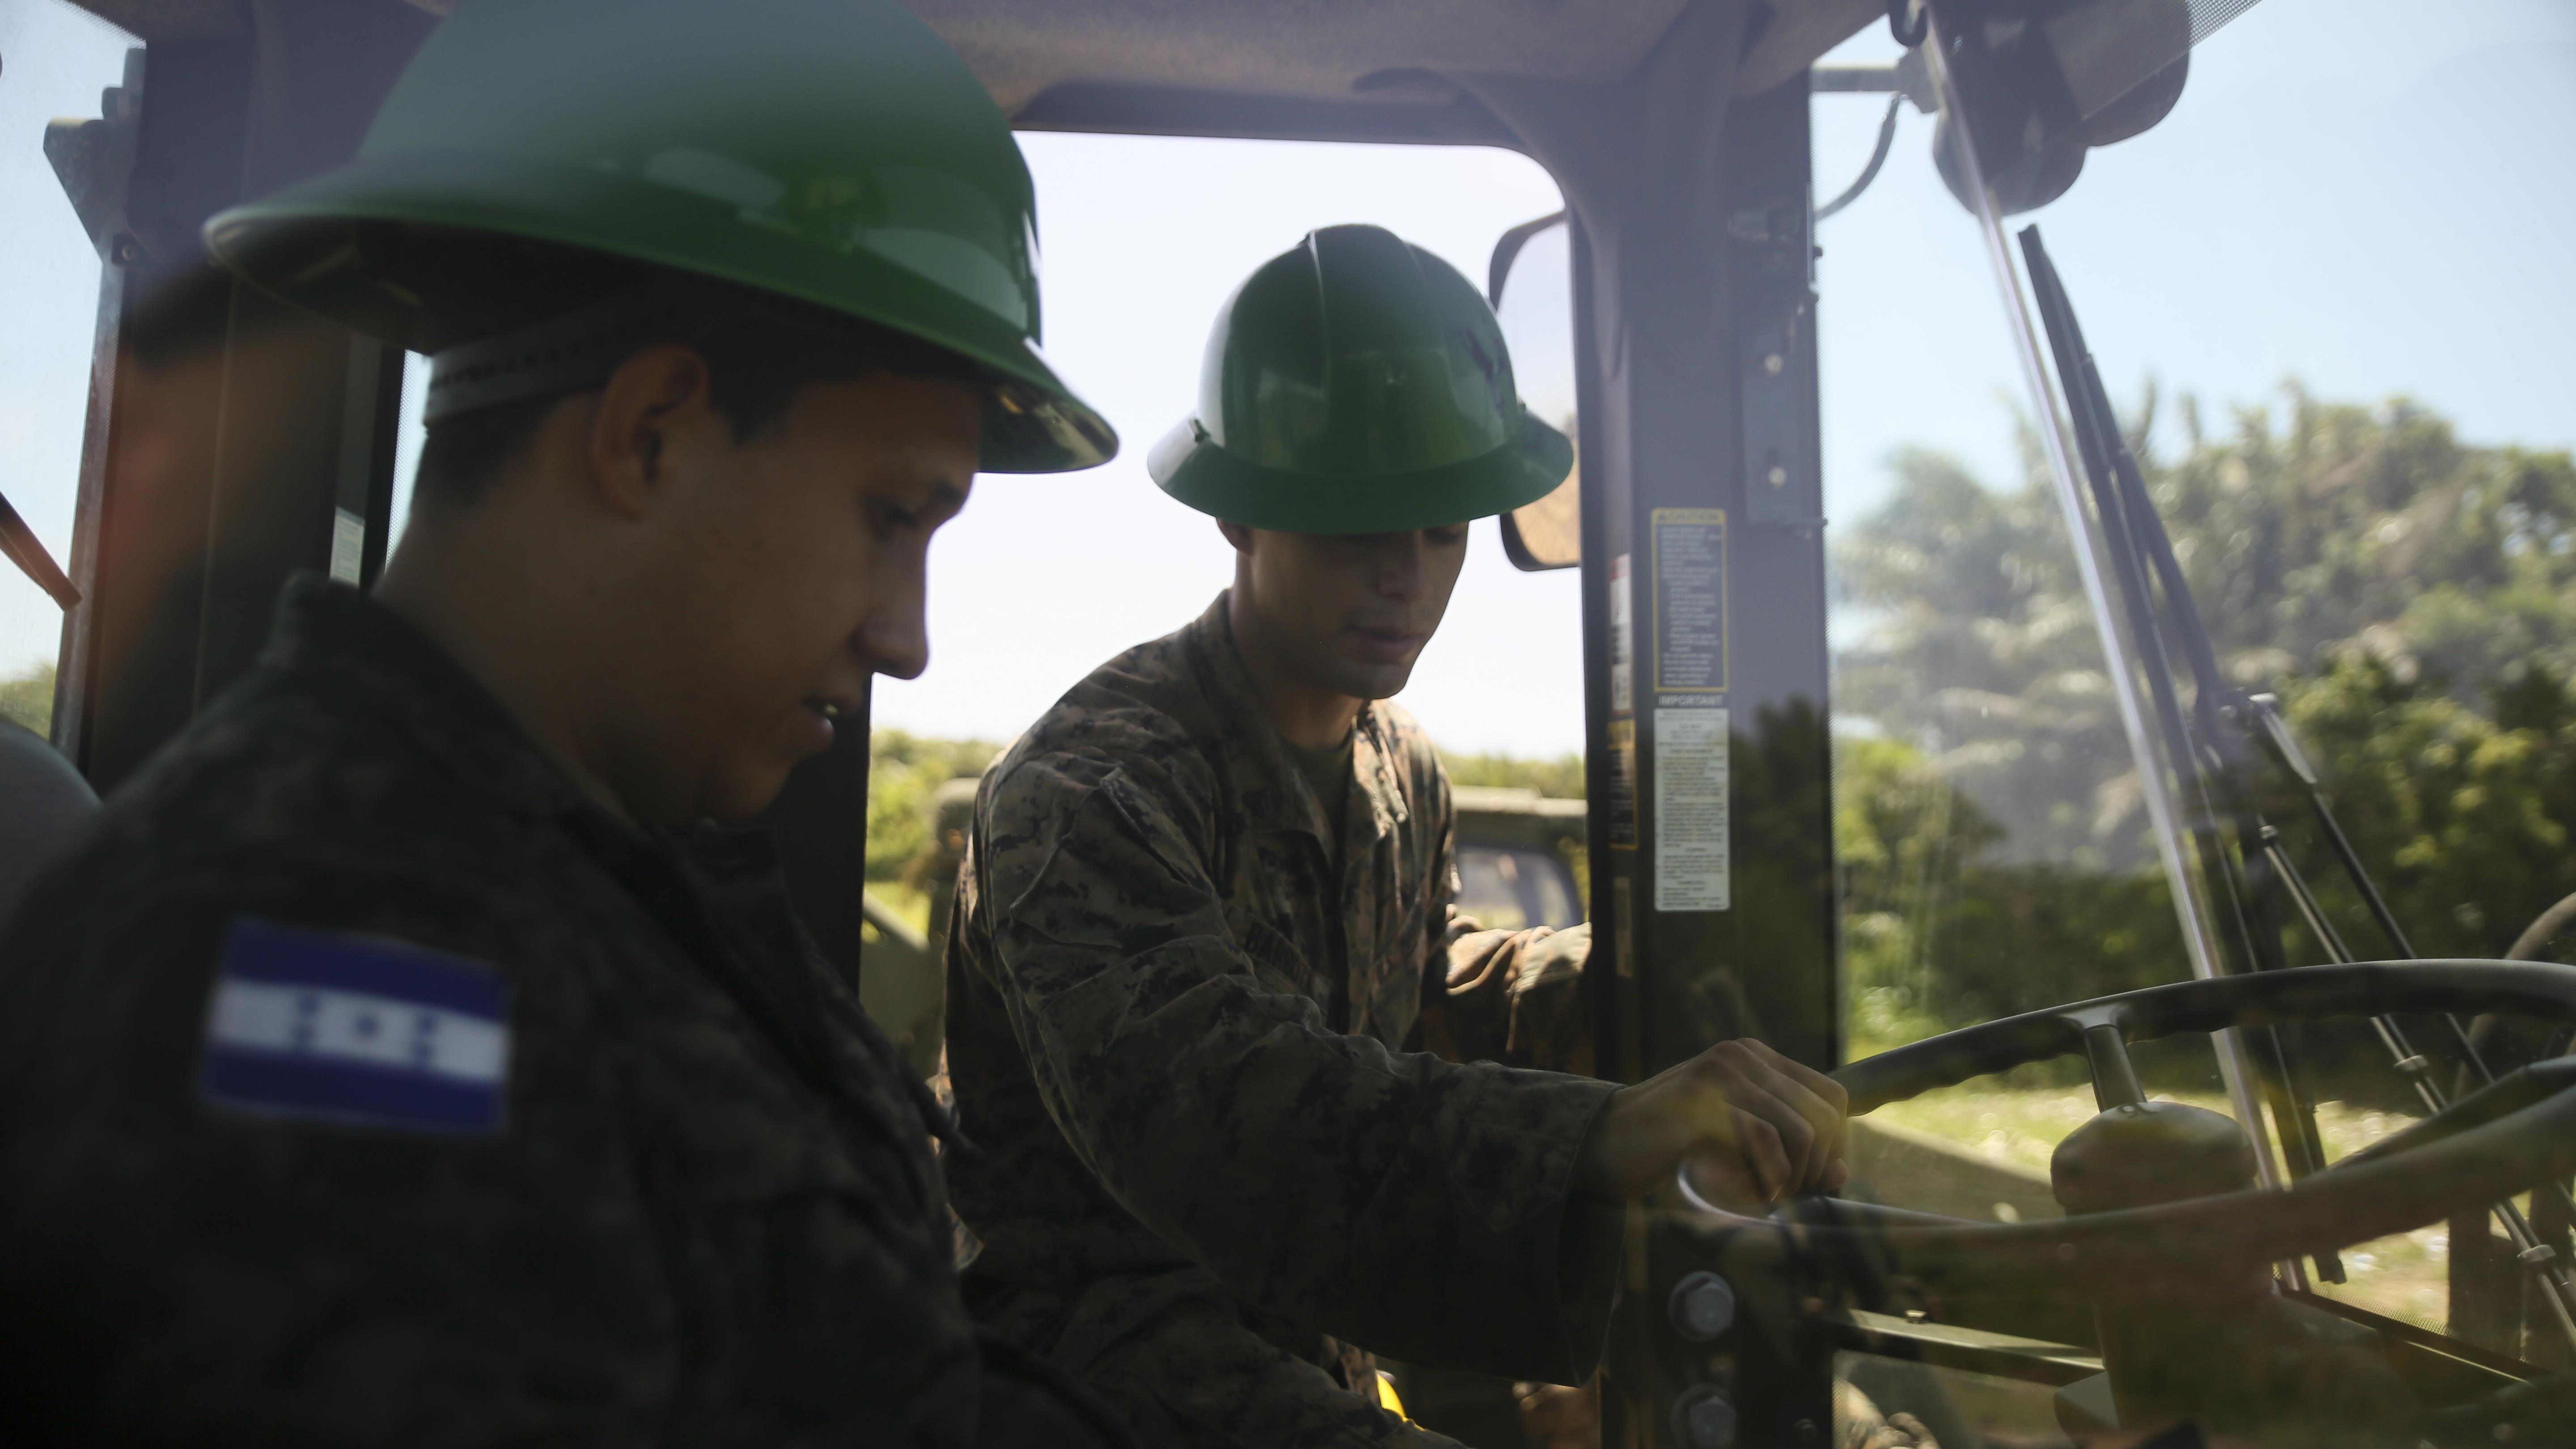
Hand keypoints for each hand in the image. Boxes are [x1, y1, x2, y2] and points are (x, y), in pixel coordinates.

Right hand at [1572, 1038, 1847, 1203]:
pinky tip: (1744, 1192)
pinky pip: (1765, 1143)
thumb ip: (1786, 1147)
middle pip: (1824, 1116)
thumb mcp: (1737, 1140)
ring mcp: (1721, 1076)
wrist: (1601, 1144)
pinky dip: (1766, 1178)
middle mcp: (1742, 1056)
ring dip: (1792, 1177)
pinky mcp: (1702, 1104)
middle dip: (1817, 1167)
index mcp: (1754, 1058)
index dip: (1834, 1145)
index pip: (1832, 1096)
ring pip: (1801, 1131)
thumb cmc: (1669, 1145)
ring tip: (1764, 1195)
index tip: (1811, 1178)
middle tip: (1787, 1194)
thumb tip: (1841, 1171)